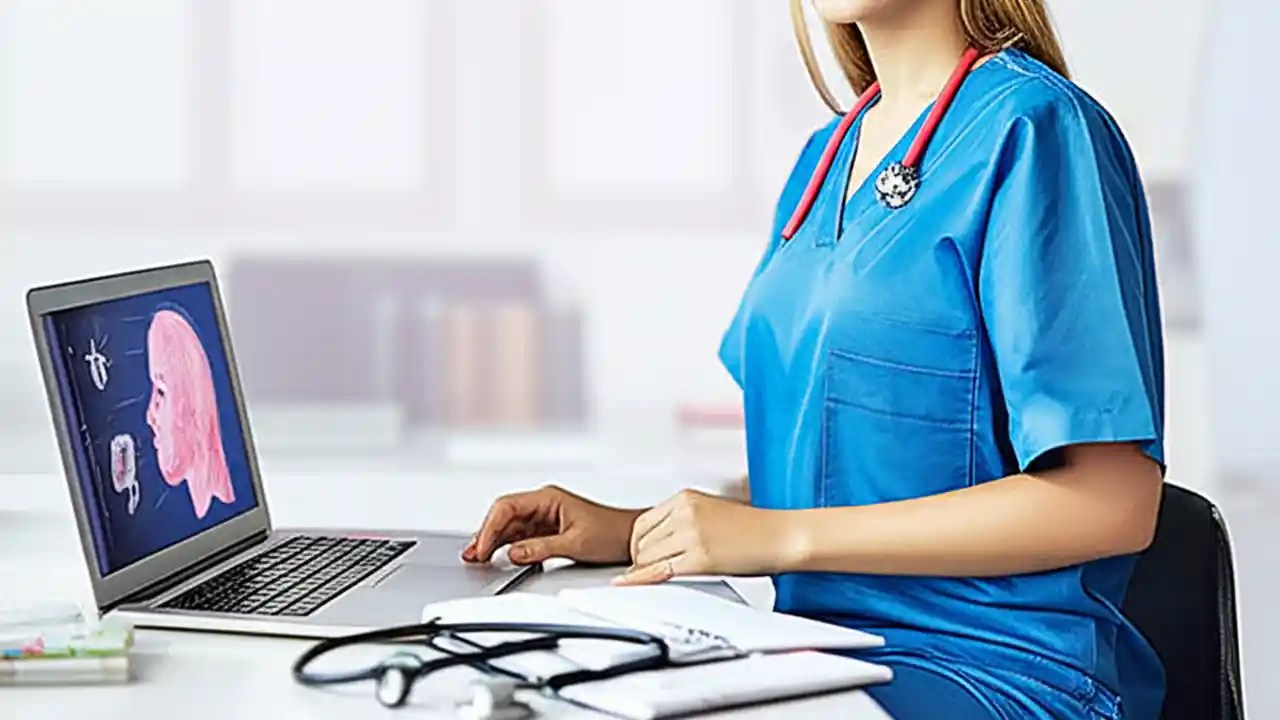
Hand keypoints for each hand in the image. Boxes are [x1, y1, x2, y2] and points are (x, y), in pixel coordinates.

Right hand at [462, 485, 640, 565]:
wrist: (631, 537)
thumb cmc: (611, 533)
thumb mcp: (575, 544)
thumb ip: (541, 548)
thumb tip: (513, 553)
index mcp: (549, 498)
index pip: (508, 507)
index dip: (490, 528)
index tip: (482, 548)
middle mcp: (544, 504)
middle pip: (504, 515)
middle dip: (486, 534)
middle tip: (473, 555)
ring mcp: (544, 516)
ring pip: (509, 525)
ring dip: (493, 540)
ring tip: (477, 557)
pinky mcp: (547, 529)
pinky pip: (520, 535)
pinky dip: (506, 545)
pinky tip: (495, 555)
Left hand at [613, 489, 794, 584]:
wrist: (781, 535)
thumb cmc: (754, 527)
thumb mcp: (711, 510)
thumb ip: (683, 518)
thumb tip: (659, 539)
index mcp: (686, 497)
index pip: (643, 522)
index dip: (638, 543)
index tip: (639, 555)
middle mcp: (684, 512)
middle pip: (642, 541)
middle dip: (640, 559)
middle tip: (646, 571)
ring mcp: (691, 534)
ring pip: (648, 557)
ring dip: (645, 571)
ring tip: (656, 578)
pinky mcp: (699, 557)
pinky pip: (660, 571)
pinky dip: (642, 579)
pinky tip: (633, 583)